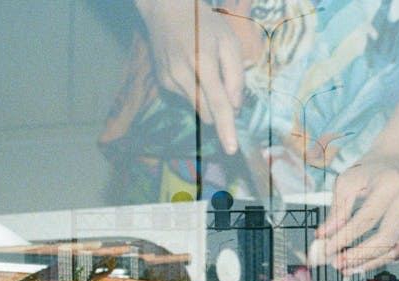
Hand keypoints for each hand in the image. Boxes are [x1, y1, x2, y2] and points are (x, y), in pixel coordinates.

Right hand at [136, 0, 244, 153]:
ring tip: (206, 70)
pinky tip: (192, 69)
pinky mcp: (162, 83)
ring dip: (208, 99)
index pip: (217, 103)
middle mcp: (182, 75)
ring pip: (198, 108)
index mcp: (202, 63)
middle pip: (208, 113)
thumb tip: (236, 106)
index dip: (226, 128)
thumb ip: (236, 75)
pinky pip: (187, 98)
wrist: (166, 10)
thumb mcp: (229, 42)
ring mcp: (169, 80)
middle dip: (221, 111)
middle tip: (226, 87)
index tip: (231, 149)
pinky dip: (195, 91)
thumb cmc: (204, 23)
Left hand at [316, 151, 398, 272]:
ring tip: (347, 268)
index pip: (366, 219)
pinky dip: (382, 260)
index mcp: (391, 184)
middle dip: (359, 256)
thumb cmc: (369, 171)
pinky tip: (364, 263)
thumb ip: (337, 210)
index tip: (326, 250)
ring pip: (395, 249)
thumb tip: (324, 237)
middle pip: (386, 238)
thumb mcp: (347, 182)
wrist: (397, 160)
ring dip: (369, 263)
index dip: (345, 238)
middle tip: (337, 264)